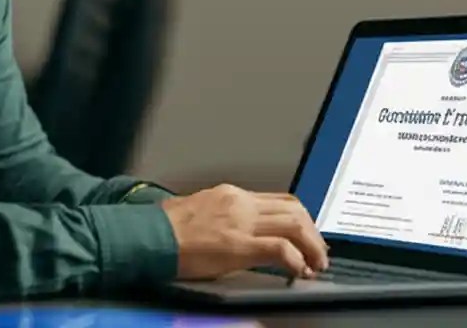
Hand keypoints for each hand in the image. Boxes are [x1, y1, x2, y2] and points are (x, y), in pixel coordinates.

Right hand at [161, 183, 329, 280]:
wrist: (147, 235)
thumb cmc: (165, 228)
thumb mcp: (201, 210)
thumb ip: (226, 216)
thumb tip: (242, 231)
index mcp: (232, 195)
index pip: (280, 200)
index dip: (301, 219)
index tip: (307, 236)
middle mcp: (241, 202)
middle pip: (294, 208)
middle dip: (313, 232)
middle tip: (318, 253)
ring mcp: (241, 222)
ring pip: (294, 223)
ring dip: (312, 246)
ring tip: (315, 264)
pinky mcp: (238, 245)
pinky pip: (280, 248)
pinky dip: (296, 259)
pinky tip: (298, 271)